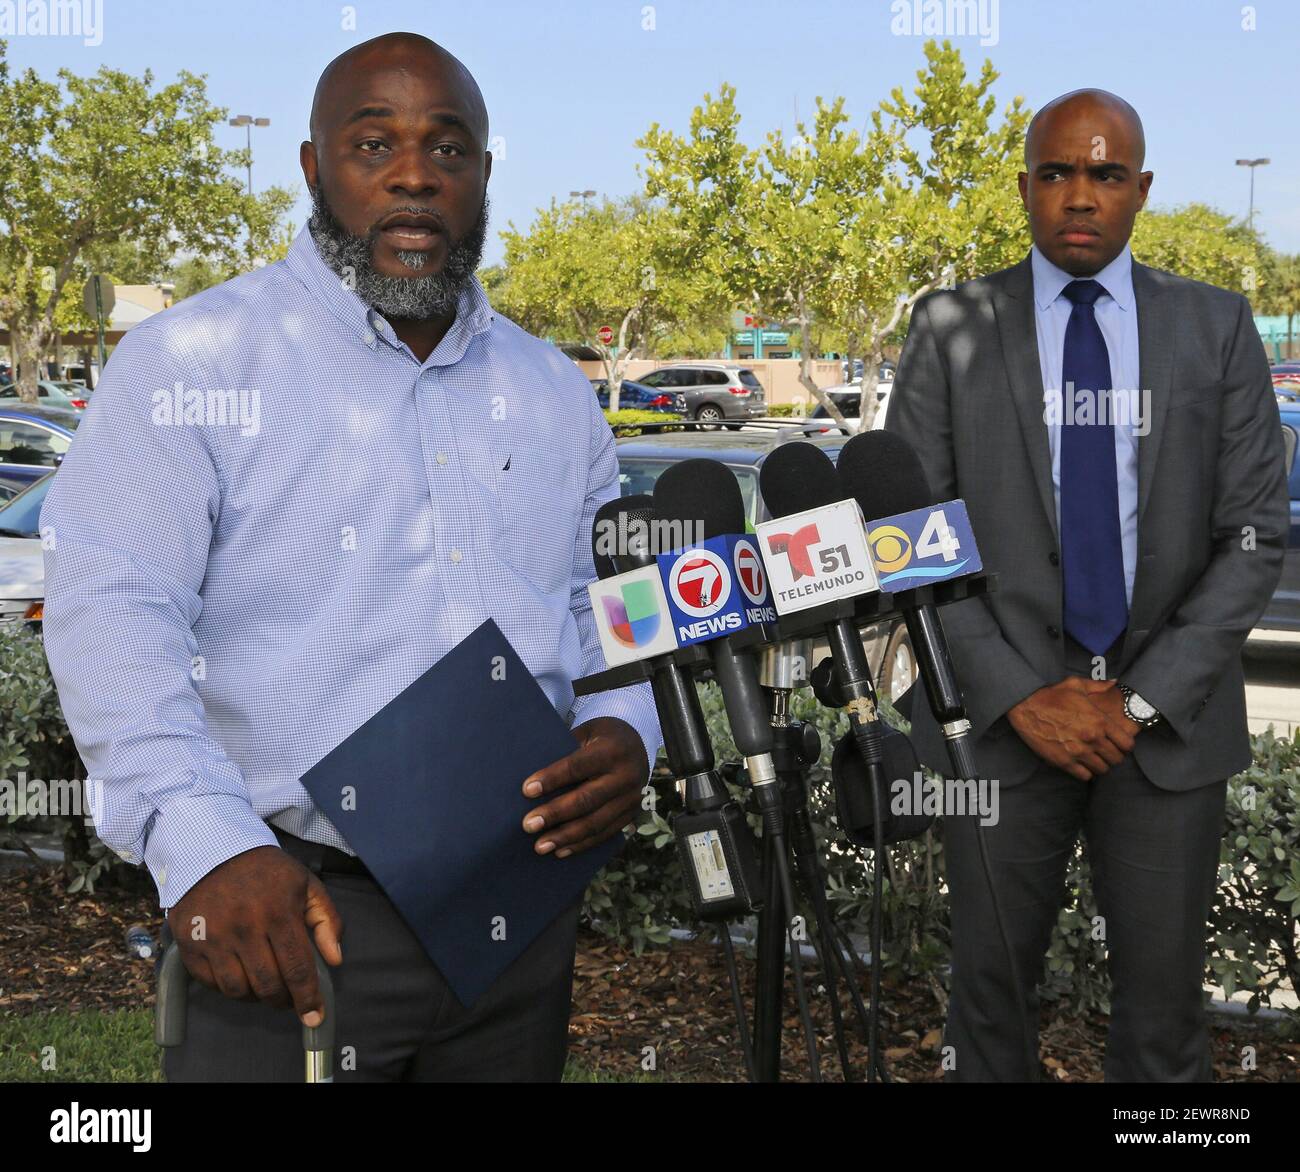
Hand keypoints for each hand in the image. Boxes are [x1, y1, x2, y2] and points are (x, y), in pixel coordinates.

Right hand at [165, 846, 343, 1027]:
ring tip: (266, 987)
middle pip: (268, 985)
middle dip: (283, 1000)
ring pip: (238, 990)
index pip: (297, 968)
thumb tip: (335, 959)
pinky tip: (241, 976)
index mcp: (278, 912)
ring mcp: (214, 938)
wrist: (212, 851)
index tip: (314, 1016)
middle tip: (290, 1000)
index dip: (308, 998)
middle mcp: (245, 928)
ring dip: (256, 997)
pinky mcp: (191, 944)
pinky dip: (229, 988)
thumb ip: (326, 920)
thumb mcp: (305, 884)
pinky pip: (211, 983)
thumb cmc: (266, 871)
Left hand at [521, 717, 648, 857]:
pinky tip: (560, 851)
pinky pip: (605, 834)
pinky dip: (581, 844)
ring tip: (540, 846)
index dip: (552, 779)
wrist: (639, 745)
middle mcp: (626, 775)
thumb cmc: (600, 738)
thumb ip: (565, 751)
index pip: (577, 766)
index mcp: (612, 750)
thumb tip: (532, 781)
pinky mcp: (632, 815)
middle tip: (528, 825)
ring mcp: (632, 798)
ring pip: (596, 822)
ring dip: (566, 837)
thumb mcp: (586, 733)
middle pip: (587, 799)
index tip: (526, 790)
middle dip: (555, 814)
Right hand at [1006, 677, 1134, 780]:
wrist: (1025, 706)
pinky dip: (1085, 772)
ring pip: (1102, 769)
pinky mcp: (1064, 761)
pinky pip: (1085, 776)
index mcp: (1099, 721)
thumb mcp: (1076, 685)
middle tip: (1105, 751)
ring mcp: (1078, 752)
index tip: (1118, 743)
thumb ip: (1099, 685)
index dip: (1125, 745)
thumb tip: (1115, 681)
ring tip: (1092, 758)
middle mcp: (1092, 738)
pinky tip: (1080, 763)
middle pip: (1117, 759)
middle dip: (1113, 756)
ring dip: (1099, 765)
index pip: (1127, 744)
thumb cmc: (1051, 695)